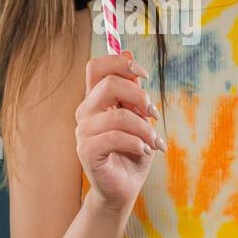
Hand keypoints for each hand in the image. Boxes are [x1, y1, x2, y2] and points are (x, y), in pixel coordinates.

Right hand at [75, 50, 165, 214]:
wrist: (125, 188)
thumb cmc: (133, 151)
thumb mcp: (139, 117)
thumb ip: (132, 89)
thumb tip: (126, 49)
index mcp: (96, 99)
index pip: (96, 66)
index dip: (120, 62)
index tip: (143, 75)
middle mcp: (86, 112)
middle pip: (110, 83)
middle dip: (139, 95)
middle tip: (153, 113)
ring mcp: (83, 131)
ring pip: (119, 115)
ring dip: (144, 128)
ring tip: (154, 141)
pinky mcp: (86, 151)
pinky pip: (115, 137)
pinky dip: (137, 143)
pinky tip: (144, 150)